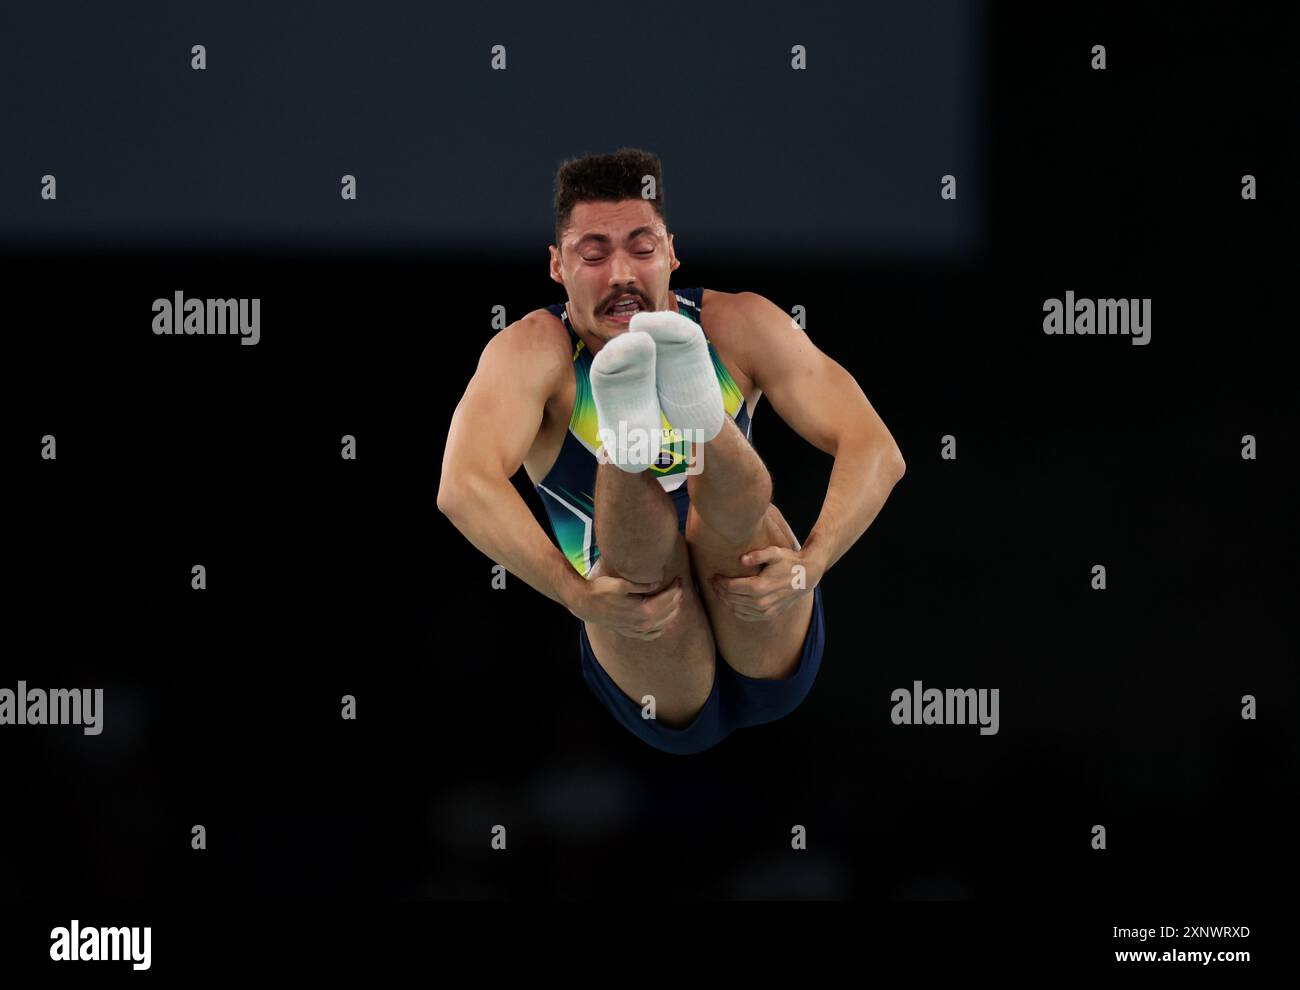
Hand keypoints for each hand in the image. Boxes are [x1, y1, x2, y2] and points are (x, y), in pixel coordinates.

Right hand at [568, 574, 683, 640]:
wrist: (586, 604)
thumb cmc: (601, 591)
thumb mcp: (621, 584)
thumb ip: (641, 584)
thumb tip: (658, 582)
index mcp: (642, 611)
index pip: (667, 601)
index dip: (675, 589)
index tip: (678, 579)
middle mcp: (642, 624)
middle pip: (668, 612)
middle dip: (676, 598)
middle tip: (679, 585)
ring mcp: (637, 630)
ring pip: (663, 624)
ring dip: (673, 612)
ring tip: (675, 599)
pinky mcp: (631, 633)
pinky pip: (652, 635)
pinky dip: (661, 629)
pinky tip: (664, 622)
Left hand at [710, 546, 818, 621]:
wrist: (807, 576)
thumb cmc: (789, 561)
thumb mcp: (775, 552)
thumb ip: (757, 554)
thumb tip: (741, 559)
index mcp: (759, 587)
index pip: (730, 587)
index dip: (719, 582)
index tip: (713, 575)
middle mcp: (760, 602)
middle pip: (730, 598)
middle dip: (718, 590)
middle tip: (711, 582)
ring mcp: (765, 611)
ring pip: (735, 609)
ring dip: (724, 600)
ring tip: (718, 590)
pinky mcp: (768, 615)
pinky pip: (745, 616)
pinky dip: (735, 610)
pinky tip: (731, 602)